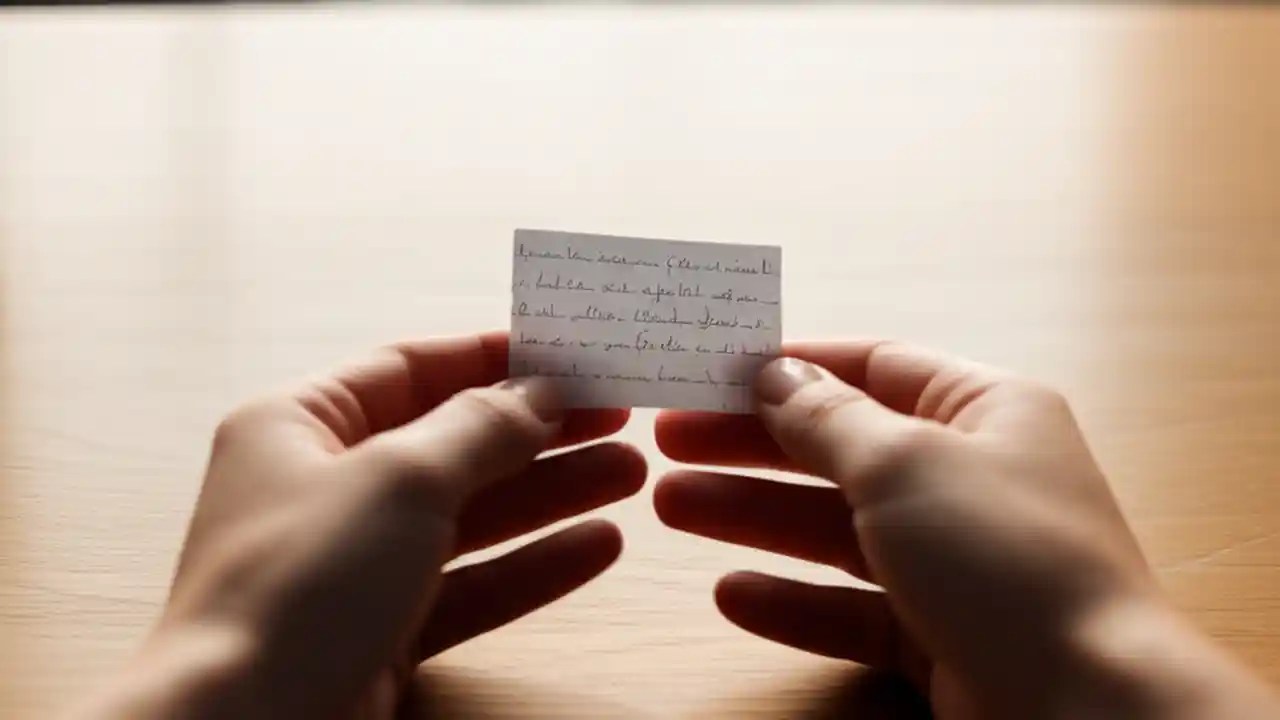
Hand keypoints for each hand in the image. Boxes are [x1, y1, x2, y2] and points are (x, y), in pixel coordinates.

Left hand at [76, 332, 644, 719]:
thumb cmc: (301, 585)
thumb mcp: (400, 479)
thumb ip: (478, 428)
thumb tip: (539, 389)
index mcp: (299, 425)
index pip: (410, 368)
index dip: (491, 356)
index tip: (568, 348)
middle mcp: (325, 488)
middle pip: (452, 441)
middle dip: (539, 429)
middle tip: (619, 414)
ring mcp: (355, 563)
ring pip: (470, 514)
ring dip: (549, 494)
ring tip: (630, 473)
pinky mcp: (383, 631)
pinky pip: (470, 583)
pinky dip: (532, 565)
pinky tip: (597, 546)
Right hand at [655, 341, 1277, 718]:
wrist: (1088, 705)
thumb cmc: (1004, 556)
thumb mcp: (904, 463)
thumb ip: (829, 419)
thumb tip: (775, 375)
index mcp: (985, 411)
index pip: (876, 366)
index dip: (796, 365)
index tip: (715, 368)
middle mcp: (972, 478)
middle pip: (841, 448)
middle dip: (753, 444)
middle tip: (668, 438)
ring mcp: (956, 561)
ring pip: (836, 529)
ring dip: (755, 517)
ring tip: (669, 506)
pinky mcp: (939, 634)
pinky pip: (852, 606)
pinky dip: (793, 601)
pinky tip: (731, 594)